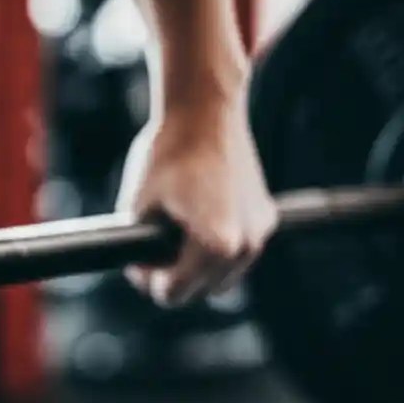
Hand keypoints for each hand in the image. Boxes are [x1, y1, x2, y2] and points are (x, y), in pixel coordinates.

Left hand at [116, 89, 277, 306]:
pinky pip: (238, 251)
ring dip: (198, 266)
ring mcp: (260, 231)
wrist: (204, 108)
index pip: (172, 294)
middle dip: (174, 276)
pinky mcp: (266, 216)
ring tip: (173, 233)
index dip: (147, 279)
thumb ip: (138, 250)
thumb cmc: (167, 153)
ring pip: (222, 275)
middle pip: (201, 291)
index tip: (136, 258)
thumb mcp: (136, 207)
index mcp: (216, 245)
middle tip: (149, 248)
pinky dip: (217, 246)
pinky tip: (196, 219)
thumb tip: (143, 274)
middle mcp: (247, 245)